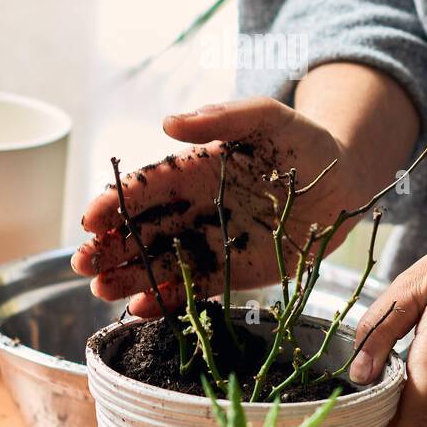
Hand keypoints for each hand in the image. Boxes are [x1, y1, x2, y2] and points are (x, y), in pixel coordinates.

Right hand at [72, 96, 364, 315]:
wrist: (343, 184)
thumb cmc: (303, 143)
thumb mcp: (267, 118)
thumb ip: (223, 116)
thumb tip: (168, 122)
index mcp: (191, 170)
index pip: (144, 187)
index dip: (115, 201)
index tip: (91, 217)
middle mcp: (191, 208)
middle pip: (138, 229)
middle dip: (107, 246)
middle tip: (82, 264)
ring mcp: (208, 242)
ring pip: (156, 263)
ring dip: (126, 276)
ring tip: (100, 291)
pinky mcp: (230, 273)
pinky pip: (191, 289)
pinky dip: (165, 301)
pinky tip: (139, 310)